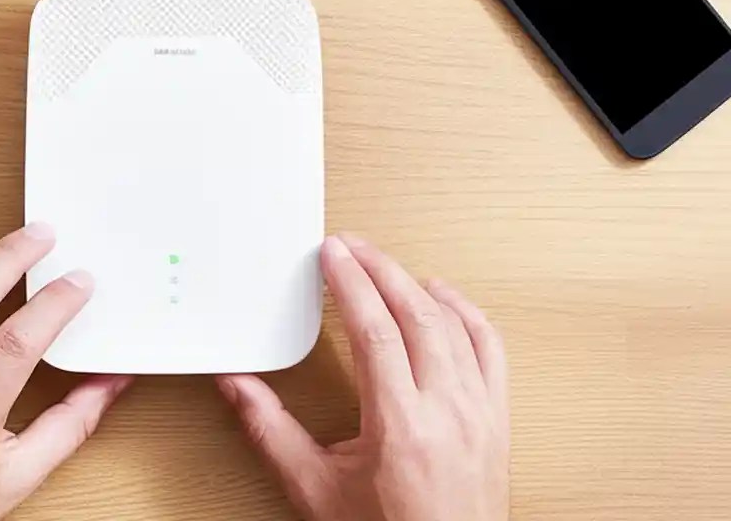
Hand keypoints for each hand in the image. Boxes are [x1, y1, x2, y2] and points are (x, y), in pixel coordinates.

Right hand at [218, 235, 508, 520]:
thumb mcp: (315, 488)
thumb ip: (272, 431)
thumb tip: (238, 387)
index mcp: (401, 426)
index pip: (376, 330)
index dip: (351, 283)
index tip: (334, 255)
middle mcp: (448, 412)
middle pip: (417, 314)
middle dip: (381, 269)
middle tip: (352, 246)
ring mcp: (480, 413)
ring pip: (456, 325)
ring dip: (418, 285)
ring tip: (387, 265)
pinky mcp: (497, 419)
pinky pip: (490, 349)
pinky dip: (467, 313)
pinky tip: (445, 300)